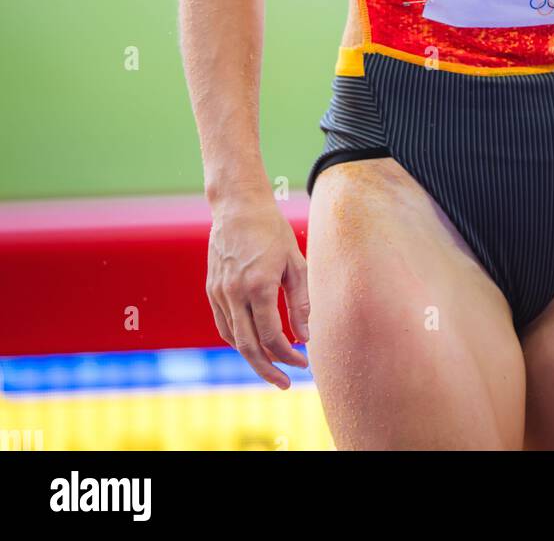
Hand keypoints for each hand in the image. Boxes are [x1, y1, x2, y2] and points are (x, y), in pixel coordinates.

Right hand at [206, 192, 309, 388]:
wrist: (237, 205)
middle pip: (249, 347)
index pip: (273, 337)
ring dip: (252, 358)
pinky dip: (237, 340)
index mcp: (259, 286)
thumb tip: (305, 337)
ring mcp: (219, 292)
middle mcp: (235, 293)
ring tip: (272, 367)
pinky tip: (253, 344)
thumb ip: (300, 301)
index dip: (289, 355)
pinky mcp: (212, 289)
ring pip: (233, 339)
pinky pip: (223, 325)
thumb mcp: (295, 262)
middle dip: (268, 370)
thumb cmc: (272, 230)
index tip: (303, 362)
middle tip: (284, 383)